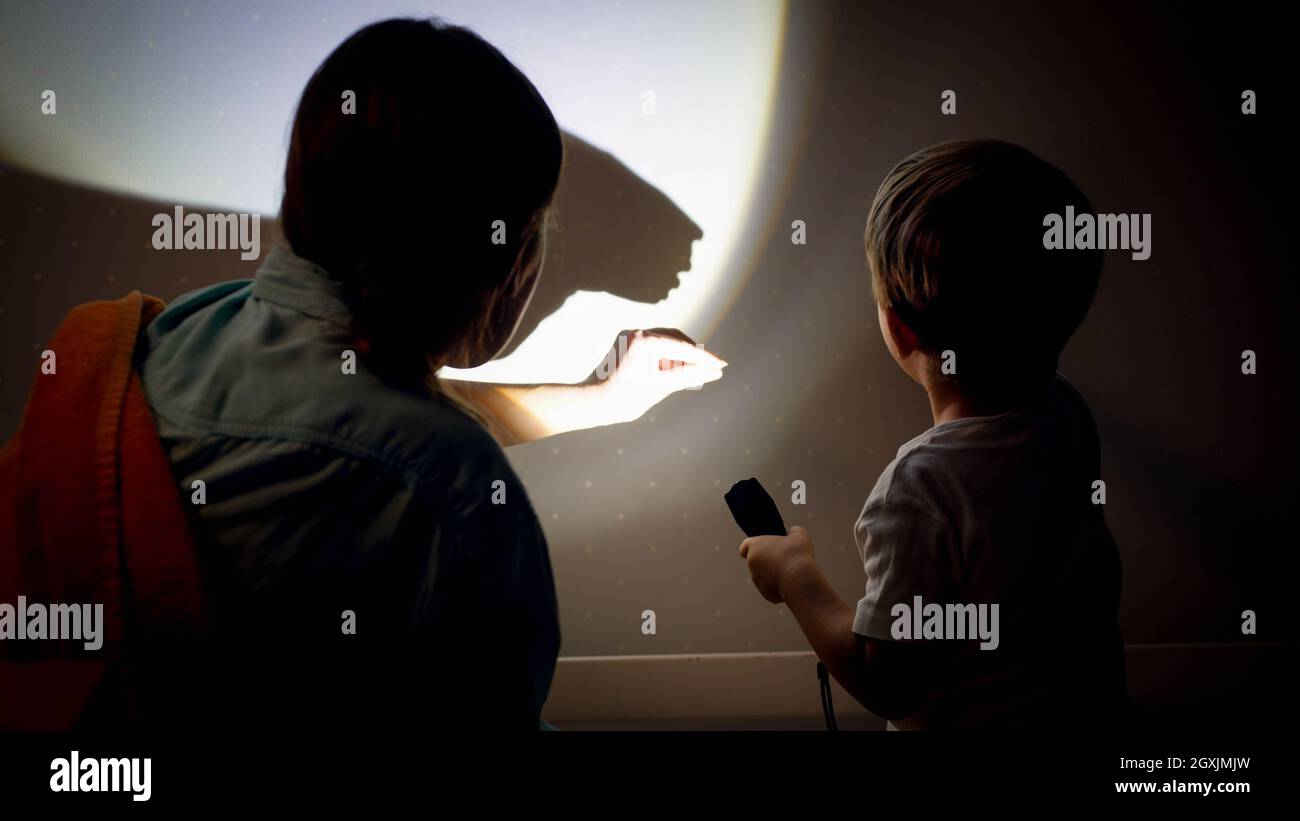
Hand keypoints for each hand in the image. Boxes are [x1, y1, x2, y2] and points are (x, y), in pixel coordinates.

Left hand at [584, 328, 725, 423]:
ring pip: (665, 341)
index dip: (705, 358)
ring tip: (693, 373)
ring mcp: (630, 336)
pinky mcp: (626, 343)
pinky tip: (675, 370)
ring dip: (680, 355)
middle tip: (712, 368)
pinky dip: (666, 357)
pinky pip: (653, 345)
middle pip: (676, 339)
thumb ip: (691, 376)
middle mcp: (637, 332)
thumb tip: (716, 372)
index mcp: (645, 341)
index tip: (722, 365)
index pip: (683, 347)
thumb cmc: (626, 398)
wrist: (593, 402)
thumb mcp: (663, 387)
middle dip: (693, 354)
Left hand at [739, 525, 815, 603]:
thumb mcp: (799, 535)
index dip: (752, 547)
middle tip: (785, 559)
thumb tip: (793, 532)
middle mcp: (752, 564)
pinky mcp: (766, 594)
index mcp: (755, 547)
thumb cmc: (797, 554)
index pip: (744, 547)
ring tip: (791, 571)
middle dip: (768, 561)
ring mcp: (757, 581)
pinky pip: (773, 588)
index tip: (762, 548)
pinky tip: (793, 583)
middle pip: (757, 562)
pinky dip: (781, 586)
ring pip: (765, 576)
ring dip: (775, 574)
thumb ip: (793, 532)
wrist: (799, 579)